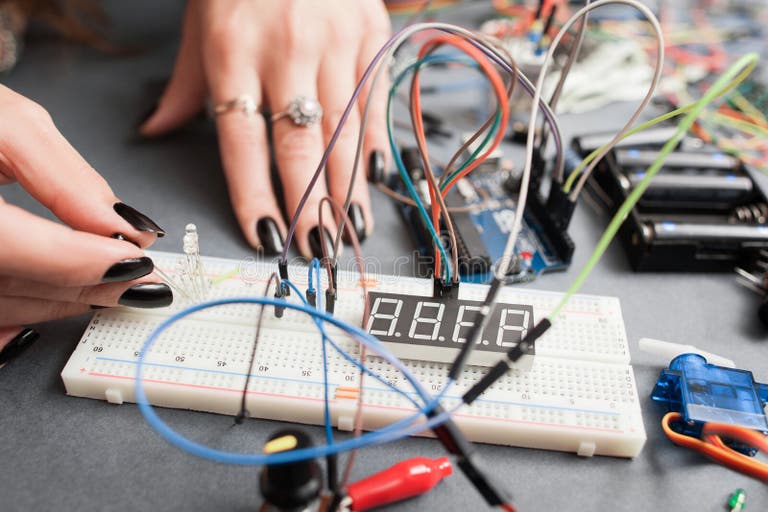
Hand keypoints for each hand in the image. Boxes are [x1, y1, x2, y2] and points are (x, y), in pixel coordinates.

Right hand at [0, 85, 170, 360]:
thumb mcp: (5, 122)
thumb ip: (64, 176)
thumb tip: (119, 224)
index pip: (6, 244)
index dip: (76, 259)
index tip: (134, 257)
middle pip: (8, 282)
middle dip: (86, 284)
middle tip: (143, 275)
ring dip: (61, 301)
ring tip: (113, 285)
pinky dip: (12, 320)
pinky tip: (45, 313)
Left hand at [139, 0, 390, 256]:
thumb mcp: (199, 23)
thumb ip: (185, 85)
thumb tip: (155, 130)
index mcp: (233, 49)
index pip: (242, 141)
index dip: (254, 194)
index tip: (265, 234)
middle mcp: (285, 48)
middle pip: (298, 143)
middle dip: (309, 203)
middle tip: (317, 249)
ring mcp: (334, 41)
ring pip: (343, 130)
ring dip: (347, 186)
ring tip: (349, 228)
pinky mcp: (369, 33)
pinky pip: (373, 100)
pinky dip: (373, 143)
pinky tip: (372, 180)